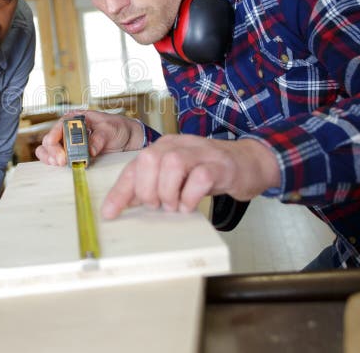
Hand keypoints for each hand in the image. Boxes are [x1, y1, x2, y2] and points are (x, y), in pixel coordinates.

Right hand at [35, 110, 145, 165]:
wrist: (127, 139)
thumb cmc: (117, 128)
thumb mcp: (110, 130)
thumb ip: (98, 139)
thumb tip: (89, 151)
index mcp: (74, 119)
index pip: (58, 128)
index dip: (56, 142)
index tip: (62, 155)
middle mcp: (67, 130)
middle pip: (50, 141)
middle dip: (52, 152)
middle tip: (61, 162)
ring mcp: (68, 143)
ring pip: (48, 150)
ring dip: (50, 158)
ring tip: (57, 165)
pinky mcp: (71, 155)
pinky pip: (56, 158)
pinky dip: (54, 163)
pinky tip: (59, 167)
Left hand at [101, 135, 280, 219]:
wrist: (248, 163)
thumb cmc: (208, 170)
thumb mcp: (176, 176)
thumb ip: (152, 184)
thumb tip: (124, 202)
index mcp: (164, 146)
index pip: (134, 165)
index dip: (120, 190)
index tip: (110, 213)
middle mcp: (180, 145)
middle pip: (149, 159)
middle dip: (147, 189)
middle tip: (157, 205)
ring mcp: (201, 153)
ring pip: (172, 164)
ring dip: (168, 192)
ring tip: (174, 206)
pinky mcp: (220, 165)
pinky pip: (200, 177)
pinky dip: (190, 196)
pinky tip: (189, 205)